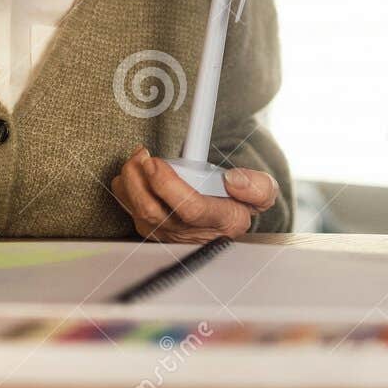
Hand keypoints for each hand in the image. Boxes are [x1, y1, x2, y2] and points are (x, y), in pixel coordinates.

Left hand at [109, 147, 275, 242]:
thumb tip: (233, 179)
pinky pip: (128, 208)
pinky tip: (135, 169)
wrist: (222, 224)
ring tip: (138, 156)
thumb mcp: (262, 193)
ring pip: (136, 210)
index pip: (190, 208)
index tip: (156, 161)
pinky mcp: (149, 229)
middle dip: (140, 178)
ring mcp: (166, 233)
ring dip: (130, 179)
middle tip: (142, 154)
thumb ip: (258, 186)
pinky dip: (125, 185)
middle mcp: (189, 231)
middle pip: (153, 211)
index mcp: (220, 220)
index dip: (168, 185)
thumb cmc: (238, 203)